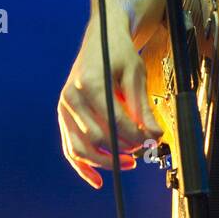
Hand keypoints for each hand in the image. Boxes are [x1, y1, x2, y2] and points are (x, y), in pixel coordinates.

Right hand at [58, 18, 165, 188]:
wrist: (101, 37)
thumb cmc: (119, 53)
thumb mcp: (136, 74)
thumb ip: (142, 107)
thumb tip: (155, 135)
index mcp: (91, 83)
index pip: (114, 122)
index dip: (135, 136)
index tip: (152, 141)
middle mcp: (72, 97)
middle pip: (97, 138)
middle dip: (123, 149)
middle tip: (144, 150)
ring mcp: (64, 107)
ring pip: (81, 147)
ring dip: (105, 161)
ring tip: (130, 162)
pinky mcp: (64, 116)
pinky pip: (70, 147)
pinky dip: (83, 166)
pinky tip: (98, 179)